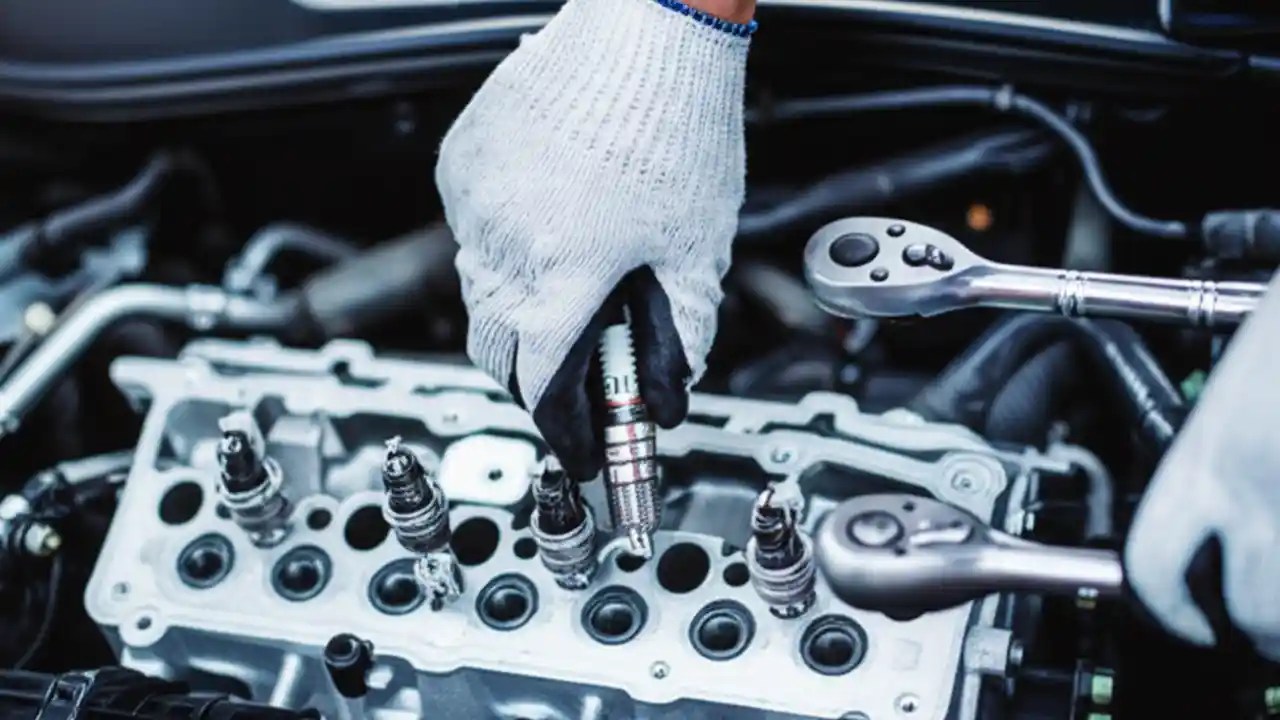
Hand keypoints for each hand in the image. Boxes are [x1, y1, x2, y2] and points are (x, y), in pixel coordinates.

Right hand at [436, 0, 751, 478]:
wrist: (646, 31)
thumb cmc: (677, 124)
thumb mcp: (697, 245)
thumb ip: (684, 330)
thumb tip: (675, 386)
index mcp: (565, 273)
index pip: (542, 384)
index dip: (564, 427)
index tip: (579, 444)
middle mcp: (505, 242)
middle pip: (495, 348)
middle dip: (531, 372)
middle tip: (575, 367)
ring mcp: (475, 201)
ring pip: (478, 288)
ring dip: (517, 305)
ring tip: (573, 275)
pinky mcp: (461, 164)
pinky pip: (470, 230)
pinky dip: (502, 244)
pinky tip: (550, 219)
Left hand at [1125, 270, 1279, 660]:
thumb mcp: (1232, 399)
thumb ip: (1212, 467)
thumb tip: (1209, 534)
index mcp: (1206, 456)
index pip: (1152, 566)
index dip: (1170, 611)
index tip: (1190, 620)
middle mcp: (1255, 486)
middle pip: (1253, 615)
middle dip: (1265, 630)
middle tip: (1267, 621)